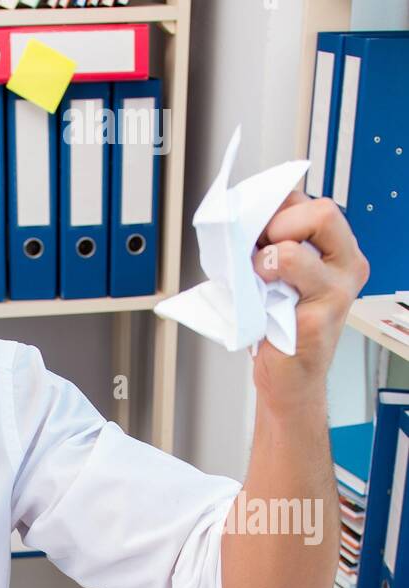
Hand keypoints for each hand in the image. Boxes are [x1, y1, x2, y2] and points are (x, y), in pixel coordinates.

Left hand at [251, 192, 368, 407]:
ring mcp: (337, 291)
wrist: (289, 382)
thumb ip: (272, 247)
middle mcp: (346, 265)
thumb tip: (245, 222)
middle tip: (260, 251)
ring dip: (265, 259)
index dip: (279, 208)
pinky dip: (262, 287)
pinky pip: (285, 289)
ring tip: (258, 279)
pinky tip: (259, 302)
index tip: (257, 230)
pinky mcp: (318, 317)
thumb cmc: (280, 330)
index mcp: (338, 250)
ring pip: (296, 250)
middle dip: (280, 224)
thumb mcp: (277, 278)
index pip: (313, 202)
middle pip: (322, 211)